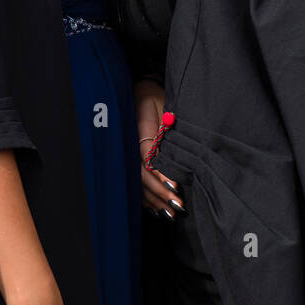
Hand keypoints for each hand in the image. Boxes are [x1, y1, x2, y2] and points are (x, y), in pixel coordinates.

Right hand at [135, 79, 184, 217]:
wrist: (140, 91)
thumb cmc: (156, 98)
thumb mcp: (164, 106)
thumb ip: (167, 128)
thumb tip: (173, 152)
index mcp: (138, 128)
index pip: (148, 155)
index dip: (161, 172)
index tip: (174, 186)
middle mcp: (129, 143)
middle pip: (141, 173)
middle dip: (159, 192)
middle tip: (177, 205)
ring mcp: (126, 152)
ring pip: (137, 181)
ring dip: (154, 199)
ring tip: (170, 214)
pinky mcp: (128, 159)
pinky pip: (134, 182)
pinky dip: (144, 198)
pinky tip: (155, 210)